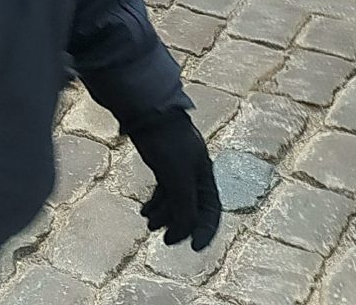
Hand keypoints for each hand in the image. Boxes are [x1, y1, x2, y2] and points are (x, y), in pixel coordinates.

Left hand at [129, 114, 221, 251]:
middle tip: (166, 239)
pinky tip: (145, 210)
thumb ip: (185, 206)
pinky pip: (163, 187)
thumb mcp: (177, 177)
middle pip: (192, 207)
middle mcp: (194, 171)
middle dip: (181, 225)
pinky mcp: (161, 158)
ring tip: (149, 224)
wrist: (144, 107)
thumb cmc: (164, 140)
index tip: (194, 248)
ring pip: (175, 198)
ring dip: (165, 214)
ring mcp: (177, 164)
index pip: (211, 211)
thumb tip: (185, 232)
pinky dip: (156, 202)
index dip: (205, 231)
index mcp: (204, 175)